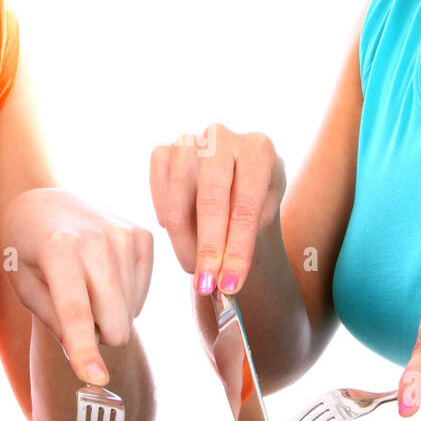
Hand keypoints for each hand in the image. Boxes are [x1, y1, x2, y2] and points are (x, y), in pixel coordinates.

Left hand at [1, 188, 152, 384]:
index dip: (85, 349)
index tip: (96, 378)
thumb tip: (84, 354)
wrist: (45, 204)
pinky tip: (104, 281)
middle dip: (97, 335)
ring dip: (108, 314)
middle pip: (114, 320)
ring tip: (84, 288)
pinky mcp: (142, 234)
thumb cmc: (27, 249)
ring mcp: (123, 233)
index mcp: (58, 247)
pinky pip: (143, 292)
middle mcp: (96, 237)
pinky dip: (125, 299)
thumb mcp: (23, 285)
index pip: (76, 311)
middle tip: (74, 315)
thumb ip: (52, 319)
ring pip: (130, 311)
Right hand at [149, 125, 285, 294]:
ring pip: (178, 199)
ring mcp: (190, 140)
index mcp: (259, 149)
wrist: (235, 181)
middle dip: (207, 248)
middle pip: (210, 200)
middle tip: (205, 284)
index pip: (245, 207)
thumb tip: (221, 281)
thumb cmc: (252, 203)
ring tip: (194, 266)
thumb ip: (244, 240)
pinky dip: (164, 215)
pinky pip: (158, 190)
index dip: (236, 250)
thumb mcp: (262, 217)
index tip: (230, 284)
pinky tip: (176, 230)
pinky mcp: (164, 150)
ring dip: (183, 242)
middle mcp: (223, 136)